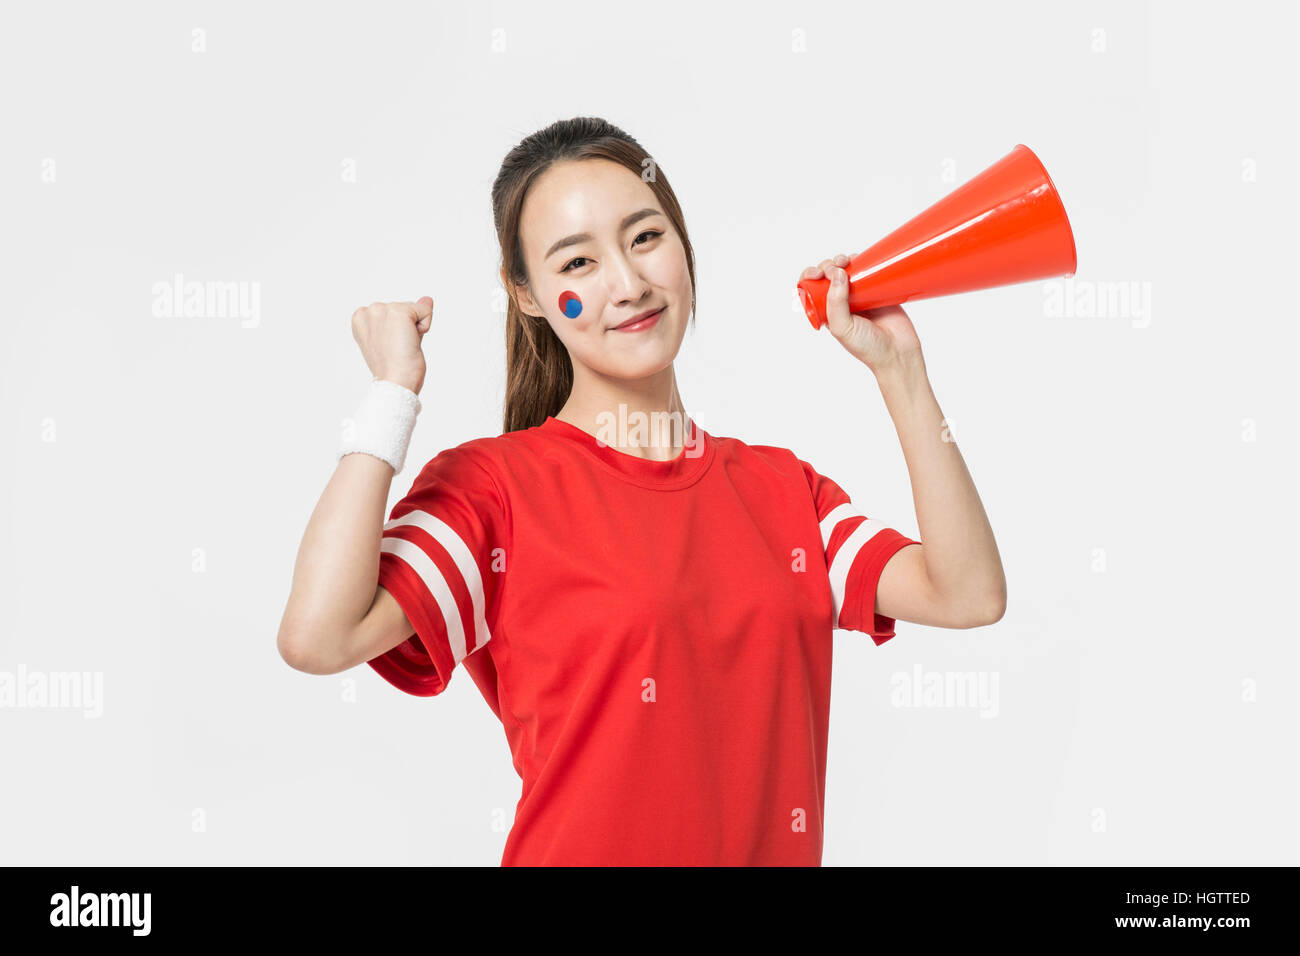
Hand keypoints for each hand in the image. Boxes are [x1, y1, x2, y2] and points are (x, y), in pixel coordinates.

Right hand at [350, 296, 433, 393]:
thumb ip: (410, 316)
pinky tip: (411, 341)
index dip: (398, 330)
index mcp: (361, 317)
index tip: (390, 347)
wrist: (395, 382)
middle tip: (398, 348)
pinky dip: (425, 327)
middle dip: (407, 327)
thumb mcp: (398, 337)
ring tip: (402, 346)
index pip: (392, 313)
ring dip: (415, 328)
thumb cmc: (393, 367)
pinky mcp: (399, 313)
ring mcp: (383, 310)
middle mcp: (369, 310)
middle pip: (403, 308)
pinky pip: (425, 311)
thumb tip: (428, 299)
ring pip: (414, 309)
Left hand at [801, 254, 922, 375]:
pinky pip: (868, 271)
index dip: (811, 276)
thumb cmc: (868, 347)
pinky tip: (859, 258)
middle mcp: (842, 303)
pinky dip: (862, 261)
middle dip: (828, 266)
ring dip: (842, 261)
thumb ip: (836, 303)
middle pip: (828, 276)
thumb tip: (837, 273)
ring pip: (846, 270)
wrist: (898, 352)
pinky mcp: (878, 290)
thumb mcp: (843, 328)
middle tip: (836, 269)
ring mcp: (860, 296)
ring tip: (846, 261)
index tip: (817, 273)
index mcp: (828, 313)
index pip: (812, 290)